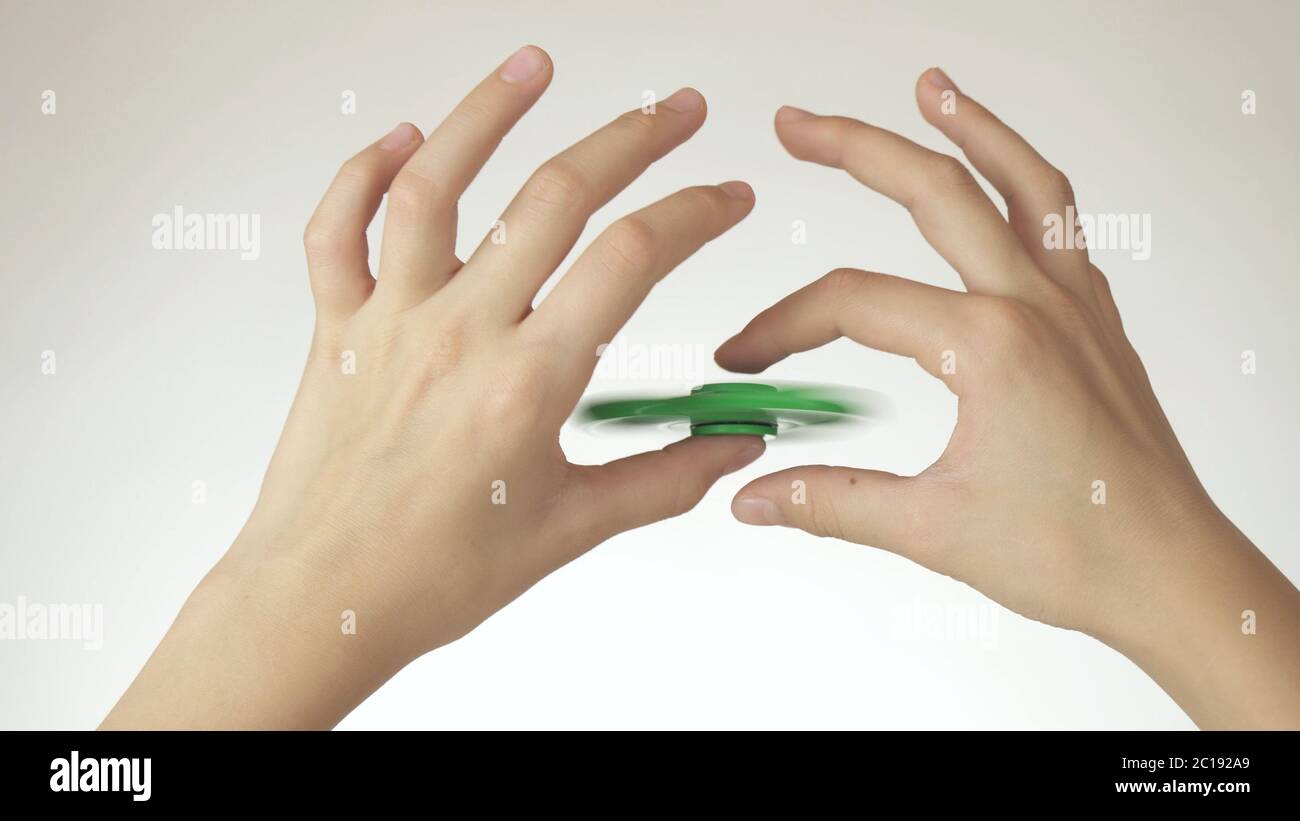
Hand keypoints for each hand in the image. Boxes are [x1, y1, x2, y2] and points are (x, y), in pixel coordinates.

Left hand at [103, 46, 761, 727]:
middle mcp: (460, 333)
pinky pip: (339, 231)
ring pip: (438, 185)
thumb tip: (736, 448)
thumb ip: (665, 479)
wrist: (322, 600)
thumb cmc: (433, 575)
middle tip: (677, 111)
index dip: (695, 213)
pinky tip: (400, 139)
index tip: (726, 196)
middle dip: (632, 139)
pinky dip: (363, 174)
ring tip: (535, 66)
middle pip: (555, 197)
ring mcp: (392, 321)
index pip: (632, 260)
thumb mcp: (570, 529)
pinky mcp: (337, 328)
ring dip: (490, 112)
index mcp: (527, 382)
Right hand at [716, 68, 1299, 727]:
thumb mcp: (934, 529)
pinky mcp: (1095, 320)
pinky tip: (1004, 181)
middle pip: (933, 193)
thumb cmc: (1079, 550)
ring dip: (969, 128)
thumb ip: (832, 502)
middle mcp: (1035, 304)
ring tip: (928, 91)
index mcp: (988, 346)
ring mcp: (1073, 304)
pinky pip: (1063, 223)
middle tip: (798, 125)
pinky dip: (1027, 180)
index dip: (781, 326)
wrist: (1172, 573)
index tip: (744, 356)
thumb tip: (755, 496)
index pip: (853, 303)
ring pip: (1020, 183)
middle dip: (856, 148)